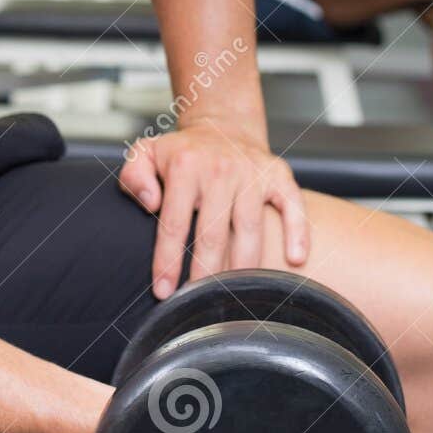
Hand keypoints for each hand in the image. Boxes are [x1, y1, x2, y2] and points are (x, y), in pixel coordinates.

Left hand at [118, 119, 308, 298]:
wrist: (222, 126)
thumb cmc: (180, 153)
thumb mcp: (144, 154)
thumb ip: (134, 177)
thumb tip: (150, 203)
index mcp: (184, 166)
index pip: (174, 223)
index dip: (168, 261)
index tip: (163, 292)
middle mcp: (220, 169)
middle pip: (214, 234)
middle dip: (204, 275)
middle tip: (198, 305)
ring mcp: (252, 173)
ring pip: (250, 229)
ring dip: (242, 268)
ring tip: (234, 298)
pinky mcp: (279, 175)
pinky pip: (293, 206)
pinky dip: (298, 233)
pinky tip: (295, 260)